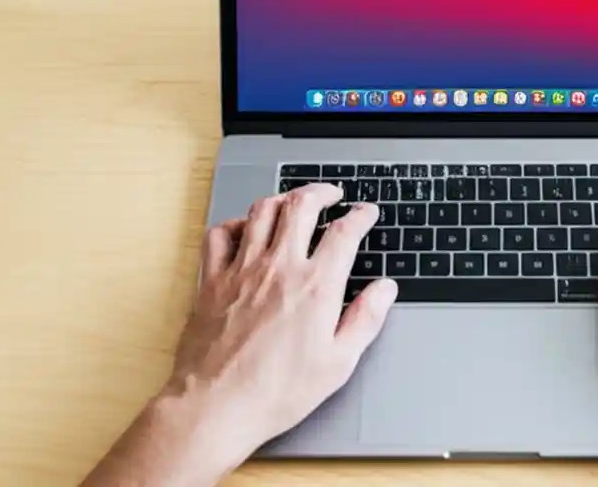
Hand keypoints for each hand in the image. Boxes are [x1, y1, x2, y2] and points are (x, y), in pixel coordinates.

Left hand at [83, 186, 396, 485]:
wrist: (217, 406)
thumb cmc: (276, 392)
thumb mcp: (338, 363)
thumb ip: (365, 319)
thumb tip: (384, 290)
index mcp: (315, 287)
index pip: (344, 232)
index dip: (360, 216)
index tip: (366, 213)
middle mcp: (278, 268)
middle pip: (301, 206)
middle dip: (321, 192)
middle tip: (332, 194)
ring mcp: (241, 270)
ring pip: (262, 212)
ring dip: (283, 199)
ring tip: (294, 202)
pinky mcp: (212, 281)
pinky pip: (220, 235)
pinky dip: (236, 224)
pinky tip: (245, 230)